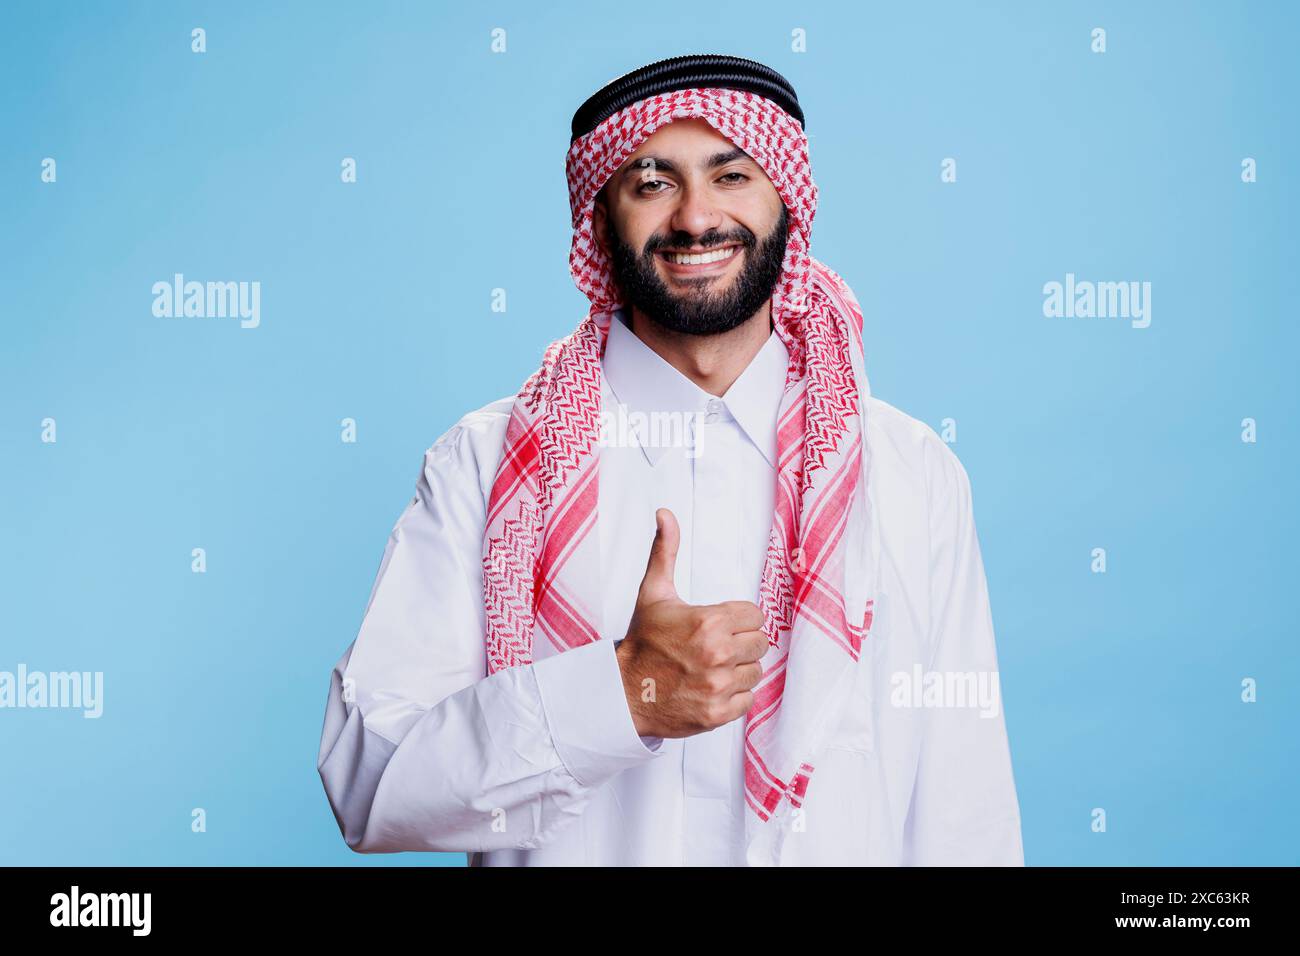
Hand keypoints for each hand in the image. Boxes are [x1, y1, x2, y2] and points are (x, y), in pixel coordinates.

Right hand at [615, 508, 767, 738]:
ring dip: (739, 670)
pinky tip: (711, 687)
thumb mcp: (654, 592)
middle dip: (740, 643)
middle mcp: (717, 654)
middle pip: (760, 643)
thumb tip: (665, 512)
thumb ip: (666, 550)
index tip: (719, 625)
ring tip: (712, 668)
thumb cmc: (643, 641)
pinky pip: (748, 699)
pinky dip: (734, 695)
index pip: (755, 616)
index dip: (738, 619)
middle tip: (715, 647)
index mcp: (709, 621)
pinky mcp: (718, 713)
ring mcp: (718, 686)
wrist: (624, 692)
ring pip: (755, 671)